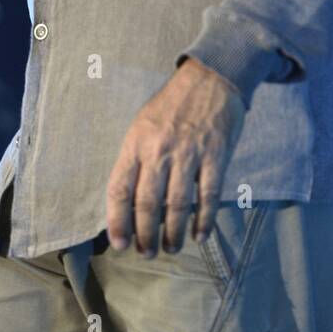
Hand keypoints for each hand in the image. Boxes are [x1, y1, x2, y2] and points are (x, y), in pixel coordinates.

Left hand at [106, 57, 246, 256]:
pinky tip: (198, 235)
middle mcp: (159, 151)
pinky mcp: (215, 156)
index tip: (119, 243)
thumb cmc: (172, 105)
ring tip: (170, 248)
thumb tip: (128, 201)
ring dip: (172, 234)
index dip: (117, 220)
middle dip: (145, 235)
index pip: (120, 189)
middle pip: (147, 204)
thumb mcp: (143, 125)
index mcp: (136, 143)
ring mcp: (188, 154)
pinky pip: (207, 196)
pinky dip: (203, 220)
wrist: (210, 78)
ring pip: (176, 205)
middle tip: (147, 253)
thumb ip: (136, 159)